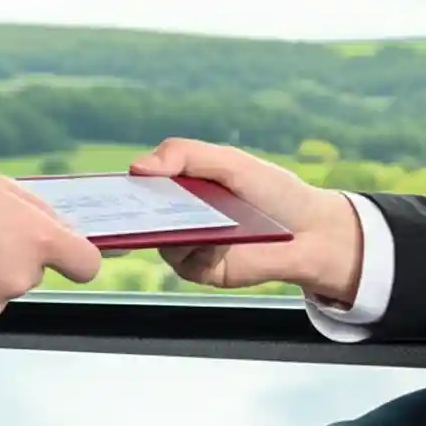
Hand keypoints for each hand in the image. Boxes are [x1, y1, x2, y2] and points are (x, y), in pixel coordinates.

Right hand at [131, 138, 362, 303]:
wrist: (312, 232)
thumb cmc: (273, 191)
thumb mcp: (230, 162)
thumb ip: (187, 156)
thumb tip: (138, 165)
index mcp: (183, 183)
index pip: (143, 183)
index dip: (126, 183)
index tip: (113, 182)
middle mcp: (180, 214)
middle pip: (142, 214)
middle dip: (132, 210)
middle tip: (128, 204)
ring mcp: (190, 243)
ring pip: (159, 239)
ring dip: (168, 229)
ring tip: (185, 218)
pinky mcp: (203, 269)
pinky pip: (183, 261)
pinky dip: (195, 250)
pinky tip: (215, 242)